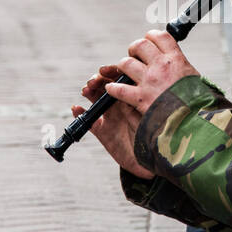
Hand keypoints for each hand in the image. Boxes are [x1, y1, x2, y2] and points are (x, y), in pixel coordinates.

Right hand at [75, 64, 152, 178]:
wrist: (149, 160)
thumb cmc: (154, 136)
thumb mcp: (149, 120)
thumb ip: (138, 109)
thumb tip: (129, 97)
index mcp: (132, 97)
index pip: (120, 79)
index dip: (111, 72)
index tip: (105, 70)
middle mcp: (119, 104)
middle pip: (105, 85)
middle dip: (97, 79)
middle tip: (94, 80)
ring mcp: (109, 116)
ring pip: (95, 99)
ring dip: (88, 92)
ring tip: (86, 90)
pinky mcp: (101, 131)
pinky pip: (88, 120)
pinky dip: (79, 114)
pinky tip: (76, 109)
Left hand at [105, 29, 199, 113]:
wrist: (194, 123)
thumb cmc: (199, 104)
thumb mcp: (196, 80)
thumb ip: (183, 70)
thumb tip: (180, 66)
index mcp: (177, 60)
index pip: (161, 36)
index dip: (152, 36)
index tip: (150, 40)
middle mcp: (161, 66)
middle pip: (140, 45)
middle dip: (134, 48)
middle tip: (135, 55)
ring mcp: (149, 82)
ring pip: (126, 63)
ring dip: (122, 66)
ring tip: (124, 71)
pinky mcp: (140, 99)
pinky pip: (119, 88)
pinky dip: (113, 89)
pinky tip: (112, 89)